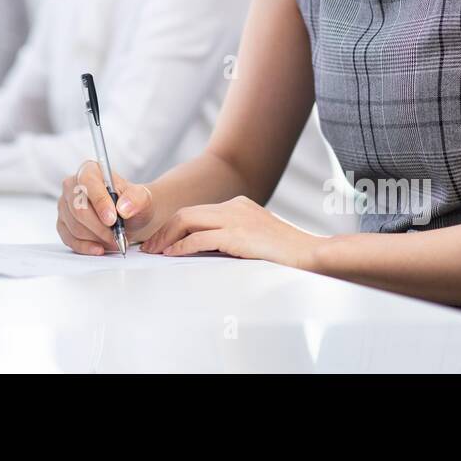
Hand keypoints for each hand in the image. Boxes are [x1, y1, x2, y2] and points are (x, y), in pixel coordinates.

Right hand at [56, 160, 158, 255]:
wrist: (130, 218)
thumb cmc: (133, 204)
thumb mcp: (143, 198)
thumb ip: (137, 199)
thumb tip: (122, 207)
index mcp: (90, 171)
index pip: (88, 184)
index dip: (100, 203)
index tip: (113, 220)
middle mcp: (72, 185)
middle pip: (79, 209)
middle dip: (100, 227)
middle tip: (118, 236)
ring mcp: (65, 205)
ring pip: (74, 227)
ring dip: (96, 238)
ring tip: (114, 240)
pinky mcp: (62, 223)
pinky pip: (69, 239)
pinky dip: (86, 247)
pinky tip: (99, 248)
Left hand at [140, 195, 324, 267]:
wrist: (311, 255)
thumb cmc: (287, 254)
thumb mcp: (255, 240)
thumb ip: (232, 239)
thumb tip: (205, 250)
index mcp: (239, 206)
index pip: (197, 212)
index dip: (175, 226)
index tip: (161, 240)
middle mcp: (235, 206)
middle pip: (187, 213)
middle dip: (164, 229)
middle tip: (149, 246)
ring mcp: (236, 219)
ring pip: (188, 221)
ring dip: (167, 237)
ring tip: (154, 251)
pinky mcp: (237, 235)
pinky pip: (199, 239)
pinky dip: (181, 246)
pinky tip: (171, 254)